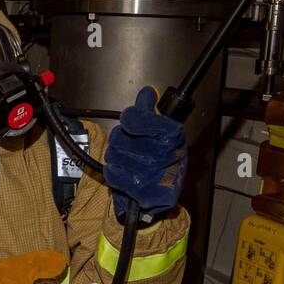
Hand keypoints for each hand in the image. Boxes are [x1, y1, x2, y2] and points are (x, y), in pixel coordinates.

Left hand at [104, 87, 186, 220]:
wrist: (164, 191)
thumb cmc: (163, 157)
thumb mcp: (161, 131)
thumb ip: (149, 111)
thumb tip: (147, 92)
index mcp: (172, 135)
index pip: (137, 118)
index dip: (129, 118)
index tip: (129, 120)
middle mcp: (163, 153)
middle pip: (119, 136)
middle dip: (120, 139)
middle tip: (130, 143)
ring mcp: (150, 173)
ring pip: (113, 154)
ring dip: (116, 155)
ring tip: (129, 159)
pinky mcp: (139, 190)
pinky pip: (111, 172)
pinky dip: (115, 172)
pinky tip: (126, 172)